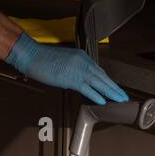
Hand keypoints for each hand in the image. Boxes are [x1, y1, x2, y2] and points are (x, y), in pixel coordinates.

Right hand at [6, 32, 128, 104]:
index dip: (107, 80)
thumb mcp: (63, 60)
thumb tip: (78, 79)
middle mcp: (83, 61)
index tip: (113, 87)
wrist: (32, 54)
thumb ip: (73, 68)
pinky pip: (87, 88)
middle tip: (123, 95)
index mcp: (81, 56)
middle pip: (102, 76)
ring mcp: (78, 70)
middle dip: (114, 87)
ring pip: (99, 83)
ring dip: (111, 92)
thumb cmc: (43, 58)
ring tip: (119, 99)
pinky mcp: (71, 78)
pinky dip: (96, 95)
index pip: (98, 70)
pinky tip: (103, 100)